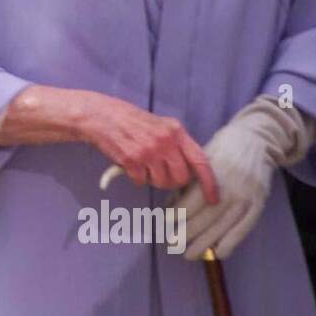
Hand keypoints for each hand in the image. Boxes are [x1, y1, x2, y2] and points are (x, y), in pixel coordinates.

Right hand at [80, 93, 216, 198]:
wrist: (102, 116)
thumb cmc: (133, 121)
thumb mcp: (161, 125)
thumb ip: (177, 143)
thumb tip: (190, 169)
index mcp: (176, 131)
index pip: (200, 161)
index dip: (209, 182)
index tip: (213, 198)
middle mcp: (165, 142)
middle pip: (181, 178)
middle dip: (173, 181)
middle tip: (162, 174)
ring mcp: (148, 152)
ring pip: (161, 182)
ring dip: (153, 179)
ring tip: (144, 165)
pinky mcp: (131, 161)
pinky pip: (141, 182)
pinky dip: (137, 178)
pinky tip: (131, 164)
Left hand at [174, 97, 310, 260]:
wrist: (257, 139)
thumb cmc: (223, 147)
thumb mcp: (202, 156)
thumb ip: (188, 181)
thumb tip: (170, 205)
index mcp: (215, 172)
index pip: (192, 201)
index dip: (177, 215)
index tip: (164, 223)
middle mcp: (232, 187)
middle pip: (206, 217)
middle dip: (186, 233)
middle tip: (171, 244)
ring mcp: (248, 197)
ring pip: (223, 226)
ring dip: (205, 243)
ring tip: (188, 254)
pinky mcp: (259, 204)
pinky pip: (244, 228)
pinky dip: (231, 242)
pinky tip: (218, 254)